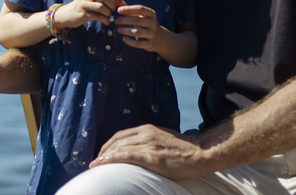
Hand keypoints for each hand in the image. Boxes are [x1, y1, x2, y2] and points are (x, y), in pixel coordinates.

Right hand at [53, 0, 124, 29]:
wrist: (65, 15)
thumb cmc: (82, 8)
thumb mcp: (91, 0)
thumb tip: (120, 2)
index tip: (122, 5)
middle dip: (112, 5)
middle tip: (113, 11)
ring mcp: (83, 5)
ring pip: (101, 7)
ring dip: (108, 13)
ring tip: (108, 16)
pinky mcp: (82, 14)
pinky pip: (97, 17)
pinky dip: (104, 20)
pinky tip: (106, 22)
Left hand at [91, 124, 210, 180]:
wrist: (201, 153)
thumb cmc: (185, 150)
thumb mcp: (164, 139)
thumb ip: (150, 141)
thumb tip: (139, 149)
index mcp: (147, 129)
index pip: (121, 135)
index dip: (108, 145)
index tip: (101, 154)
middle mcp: (145, 134)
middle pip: (116, 141)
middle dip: (103, 152)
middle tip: (95, 162)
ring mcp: (148, 144)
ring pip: (118, 147)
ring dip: (103, 157)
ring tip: (95, 166)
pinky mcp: (151, 156)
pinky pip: (126, 156)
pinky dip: (111, 159)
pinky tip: (102, 163)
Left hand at [114, 4, 161, 51]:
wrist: (160, 38)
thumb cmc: (147, 24)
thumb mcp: (143, 16)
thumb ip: (132, 11)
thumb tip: (118, 5)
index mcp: (152, 14)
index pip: (140, 9)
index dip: (128, 9)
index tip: (118, 10)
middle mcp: (153, 23)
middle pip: (137, 20)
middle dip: (124, 20)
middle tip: (116, 21)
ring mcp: (152, 34)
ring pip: (137, 32)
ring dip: (125, 30)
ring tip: (118, 29)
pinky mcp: (150, 44)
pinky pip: (138, 43)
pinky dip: (129, 41)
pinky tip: (123, 39)